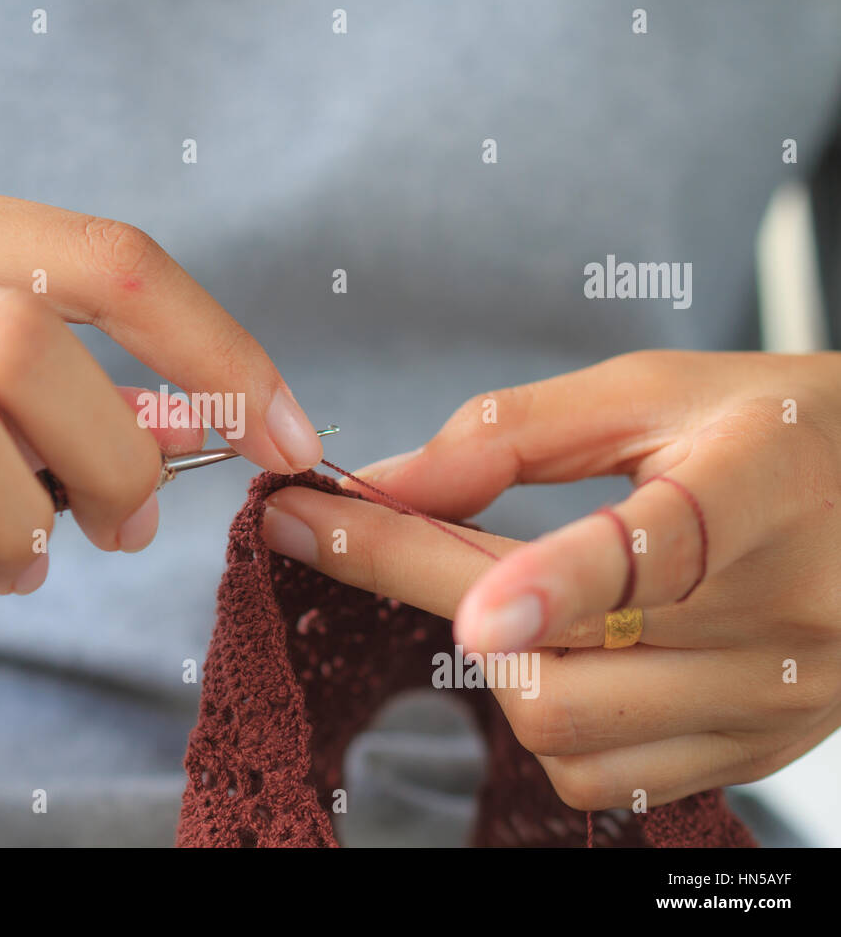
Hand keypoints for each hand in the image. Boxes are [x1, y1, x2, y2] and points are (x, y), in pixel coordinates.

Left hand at [261, 350, 840, 809]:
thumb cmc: (773, 430)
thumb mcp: (652, 392)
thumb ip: (509, 434)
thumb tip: (387, 484)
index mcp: (763, 487)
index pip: (664, 549)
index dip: (562, 582)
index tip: (476, 608)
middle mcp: (783, 611)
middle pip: (566, 670)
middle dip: (459, 610)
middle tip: (422, 545)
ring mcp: (772, 700)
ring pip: (566, 737)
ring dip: (504, 668)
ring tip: (534, 603)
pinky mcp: (756, 753)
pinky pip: (602, 777)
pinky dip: (553, 723)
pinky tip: (583, 655)